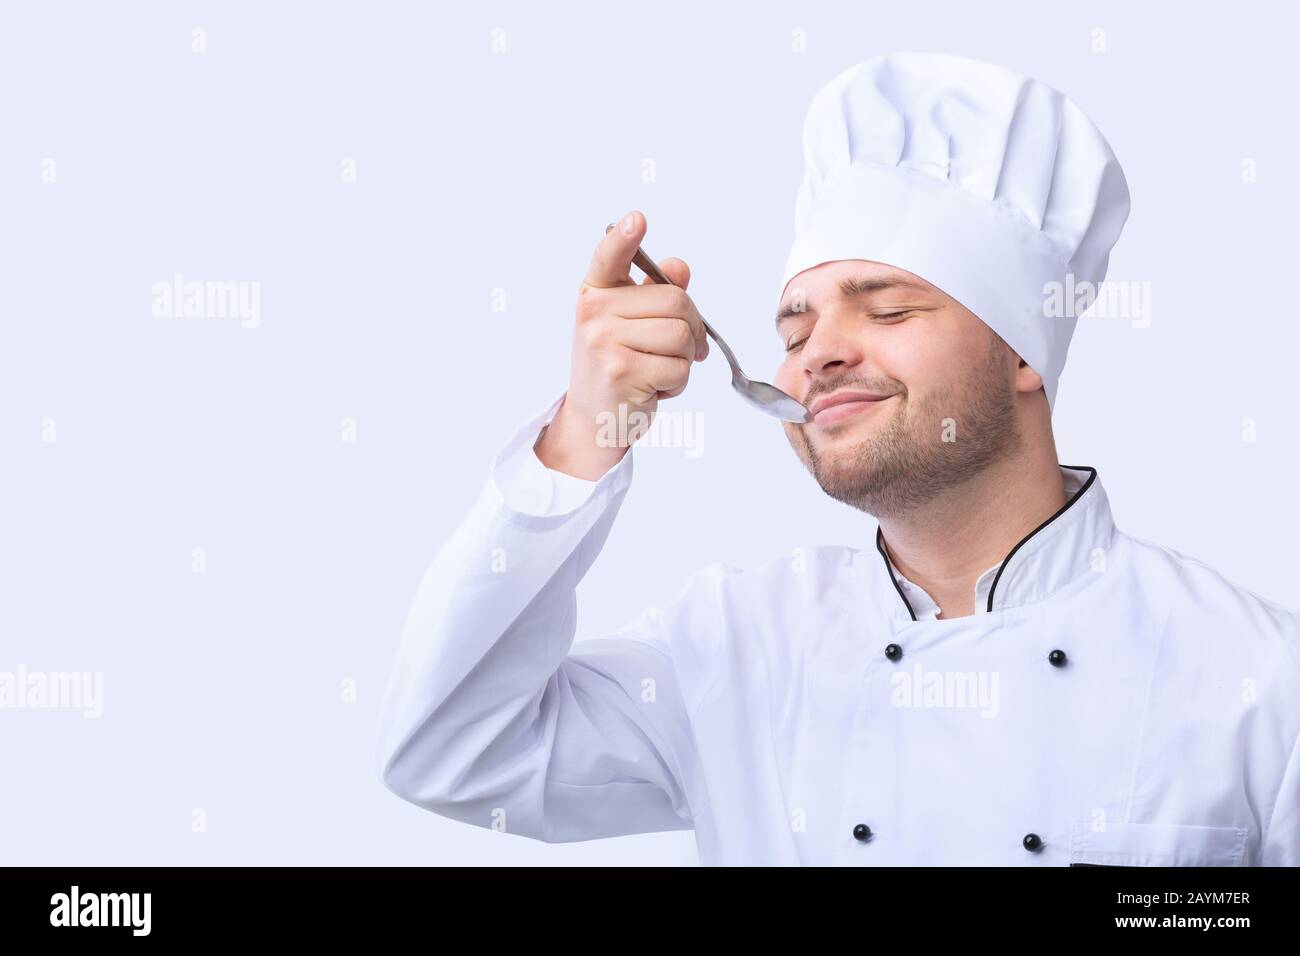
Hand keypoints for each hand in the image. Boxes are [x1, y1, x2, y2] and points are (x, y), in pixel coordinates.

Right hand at [535, 210, 707, 479]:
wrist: (594, 418)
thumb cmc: (616, 365)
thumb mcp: (629, 324)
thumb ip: (655, 293)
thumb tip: (680, 268)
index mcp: (595, 293)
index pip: (609, 256)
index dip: (624, 237)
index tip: (637, 219)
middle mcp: (594, 312)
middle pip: (676, 301)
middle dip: (692, 328)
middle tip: (683, 350)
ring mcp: (604, 340)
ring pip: (682, 335)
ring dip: (684, 359)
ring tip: (659, 370)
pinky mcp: (621, 370)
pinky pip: (679, 367)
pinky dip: (678, 382)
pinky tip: (654, 388)